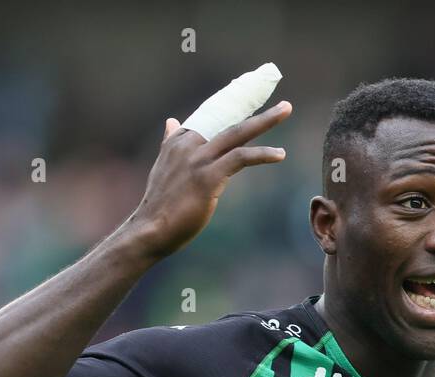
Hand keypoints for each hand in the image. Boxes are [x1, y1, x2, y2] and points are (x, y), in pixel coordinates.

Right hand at [127, 100, 291, 258]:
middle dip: (252, 100)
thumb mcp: (164, 166)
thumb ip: (170, 142)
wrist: (148, 230)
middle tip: (278, 95)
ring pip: (237, 132)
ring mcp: (198, 160)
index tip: (253, 89)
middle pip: (227, 116)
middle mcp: (188, 145)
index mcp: (179, 141)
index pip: (211, 113)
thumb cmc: (160, 205)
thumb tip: (171, 120)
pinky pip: (240, 158)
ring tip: (286, 109)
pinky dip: (262, 154)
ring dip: (265, 120)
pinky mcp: (208, 178)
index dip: (233, 101)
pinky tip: (280, 154)